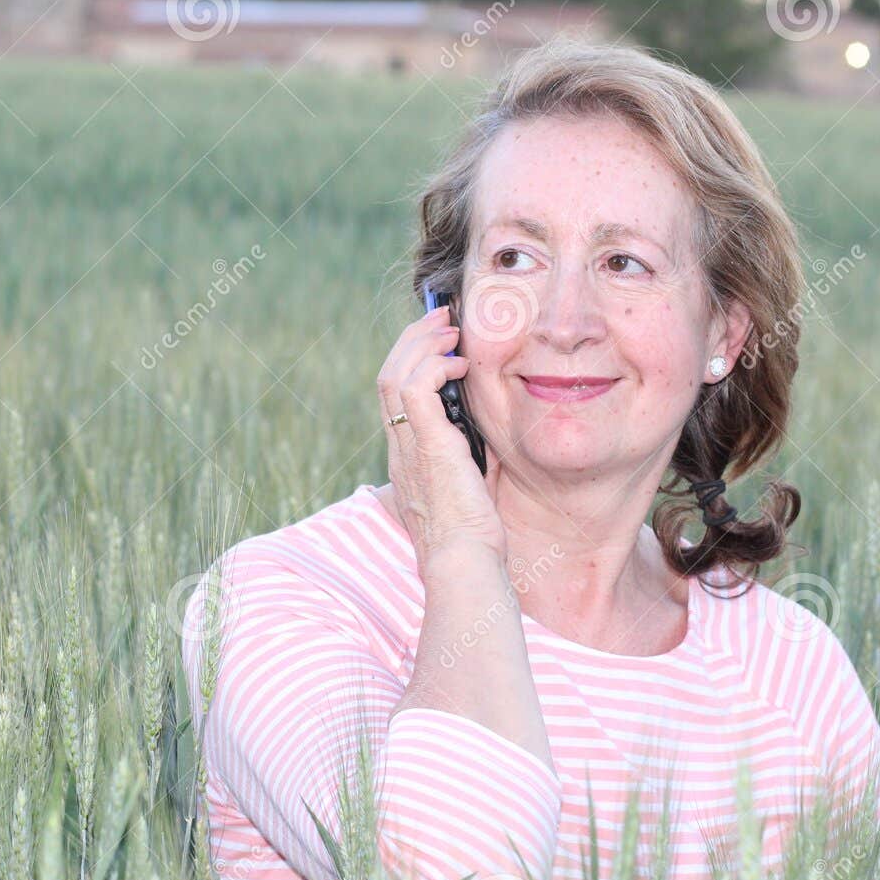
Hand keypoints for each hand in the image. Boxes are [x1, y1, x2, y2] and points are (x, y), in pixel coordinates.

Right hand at [377, 303, 506, 570]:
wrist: (464, 562)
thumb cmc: (473, 536)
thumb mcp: (471, 485)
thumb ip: (471, 456)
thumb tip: (491, 434)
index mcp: (407, 456)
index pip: (395, 394)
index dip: (414, 359)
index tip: (441, 341)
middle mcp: (399, 447)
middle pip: (388, 374)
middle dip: (415, 338)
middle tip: (443, 317)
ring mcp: (408, 445)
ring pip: (394, 373)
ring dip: (423, 343)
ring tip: (452, 330)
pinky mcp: (426, 443)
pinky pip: (414, 387)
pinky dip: (435, 365)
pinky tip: (461, 364)